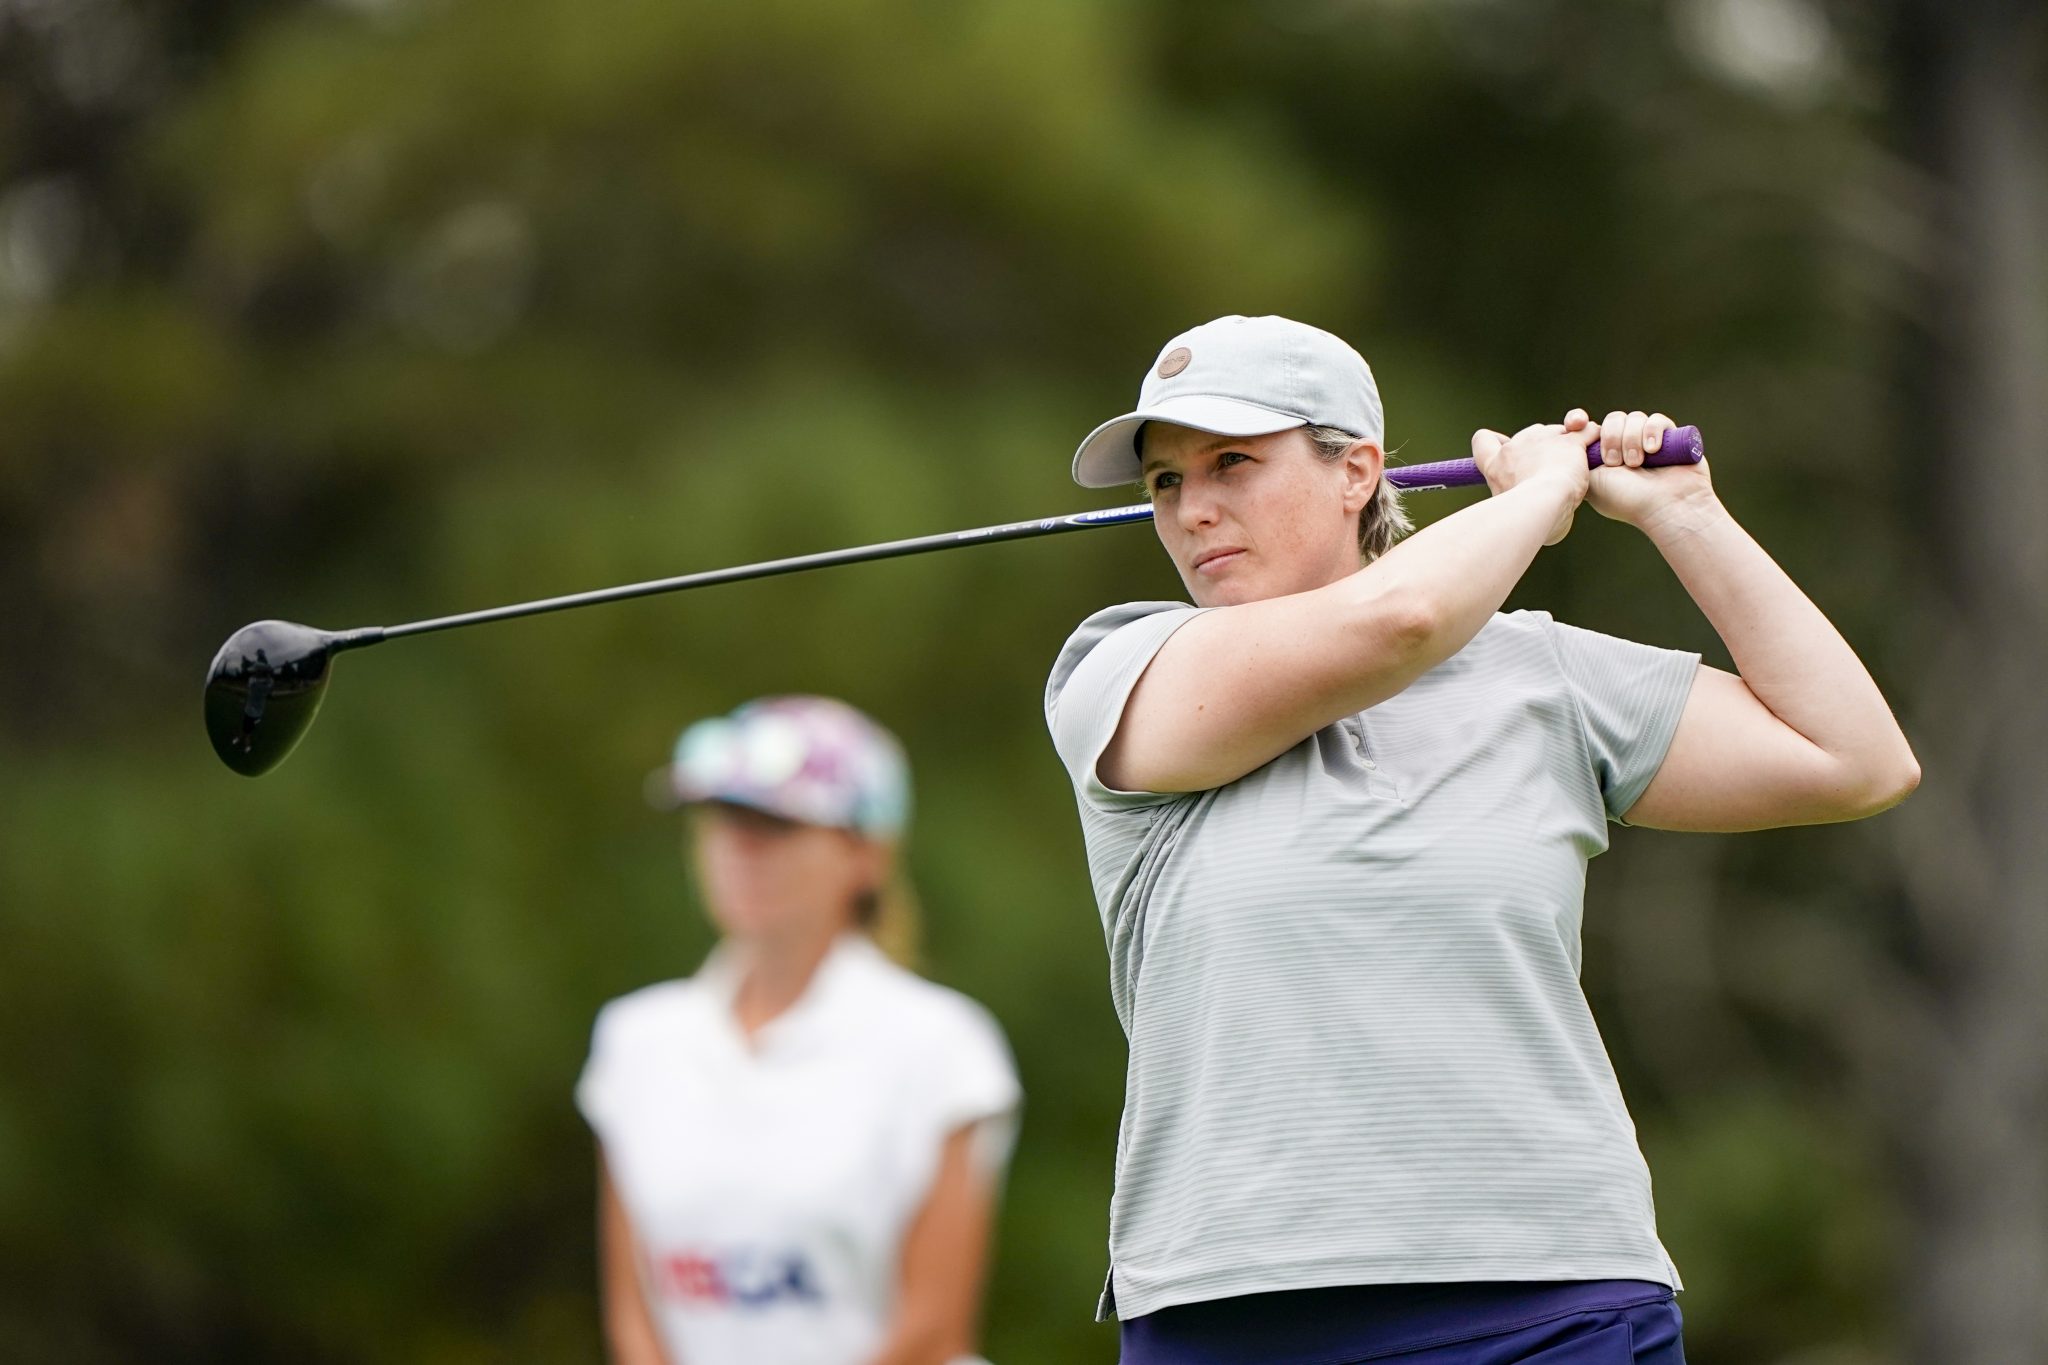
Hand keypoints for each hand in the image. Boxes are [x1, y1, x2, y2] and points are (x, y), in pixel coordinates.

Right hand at [1470, 415, 1592, 544]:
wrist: (1540, 506)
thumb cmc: (1524, 520)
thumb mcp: (1512, 512)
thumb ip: (1521, 505)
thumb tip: (1536, 518)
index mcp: (1495, 466)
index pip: (1484, 440)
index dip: (1494, 442)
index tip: (1506, 451)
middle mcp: (1516, 446)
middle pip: (1530, 435)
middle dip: (1543, 448)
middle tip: (1554, 473)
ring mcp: (1543, 439)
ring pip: (1559, 432)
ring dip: (1567, 446)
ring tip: (1575, 470)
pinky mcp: (1570, 443)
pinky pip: (1585, 431)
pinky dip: (1591, 438)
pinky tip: (1594, 453)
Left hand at [1584, 407, 1715, 528]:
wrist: (1665, 507)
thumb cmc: (1627, 499)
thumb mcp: (1590, 482)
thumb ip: (1579, 460)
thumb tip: (1575, 440)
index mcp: (1606, 455)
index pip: (1592, 427)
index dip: (1581, 422)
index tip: (1575, 424)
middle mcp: (1627, 446)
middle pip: (1613, 419)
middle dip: (1611, 437)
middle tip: (1615, 462)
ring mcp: (1650, 441)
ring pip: (1635, 418)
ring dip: (1631, 439)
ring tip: (1636, 463)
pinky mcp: (1672, 438)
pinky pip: (1657, 419)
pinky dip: (1652, 431)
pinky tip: (1652, 450)